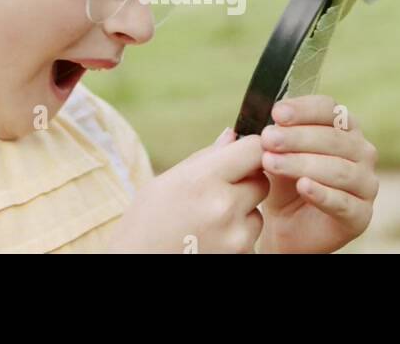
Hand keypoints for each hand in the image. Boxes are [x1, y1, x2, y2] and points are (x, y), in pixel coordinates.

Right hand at [108, 128, 267, 252]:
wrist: (137, 264)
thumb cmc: (144, 223)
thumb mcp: (165, 182)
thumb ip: (205, 157)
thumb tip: (233, 135)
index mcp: (202, 179)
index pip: (254, 150)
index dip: (250, 149)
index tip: (242, 155)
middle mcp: (224, 206)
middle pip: (262, 181)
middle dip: (247, 181)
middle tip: (220, 190)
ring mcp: (235, 236)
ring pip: (258, 211)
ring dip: (243, 211)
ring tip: (208, 220)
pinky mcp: (241, 255)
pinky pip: (251, 236)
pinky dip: (237, 235)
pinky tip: (210, 238)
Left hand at [255, 95, 377, 253]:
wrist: (287, 225)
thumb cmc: (285, 181)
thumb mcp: (277, 154)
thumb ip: (277, 137)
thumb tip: (270, 124)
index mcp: (344, 129)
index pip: (329, 110)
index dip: (304, 110)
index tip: (277, 113)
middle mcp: (361, 152)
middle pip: (334, 138)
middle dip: (297, 137)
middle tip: (267, 139)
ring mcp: (366, 183)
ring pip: (339, 169)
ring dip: (303, 163)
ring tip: (271, 163)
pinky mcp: (361, 214)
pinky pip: (344, 202)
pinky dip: (323, 193)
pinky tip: (302, 187)